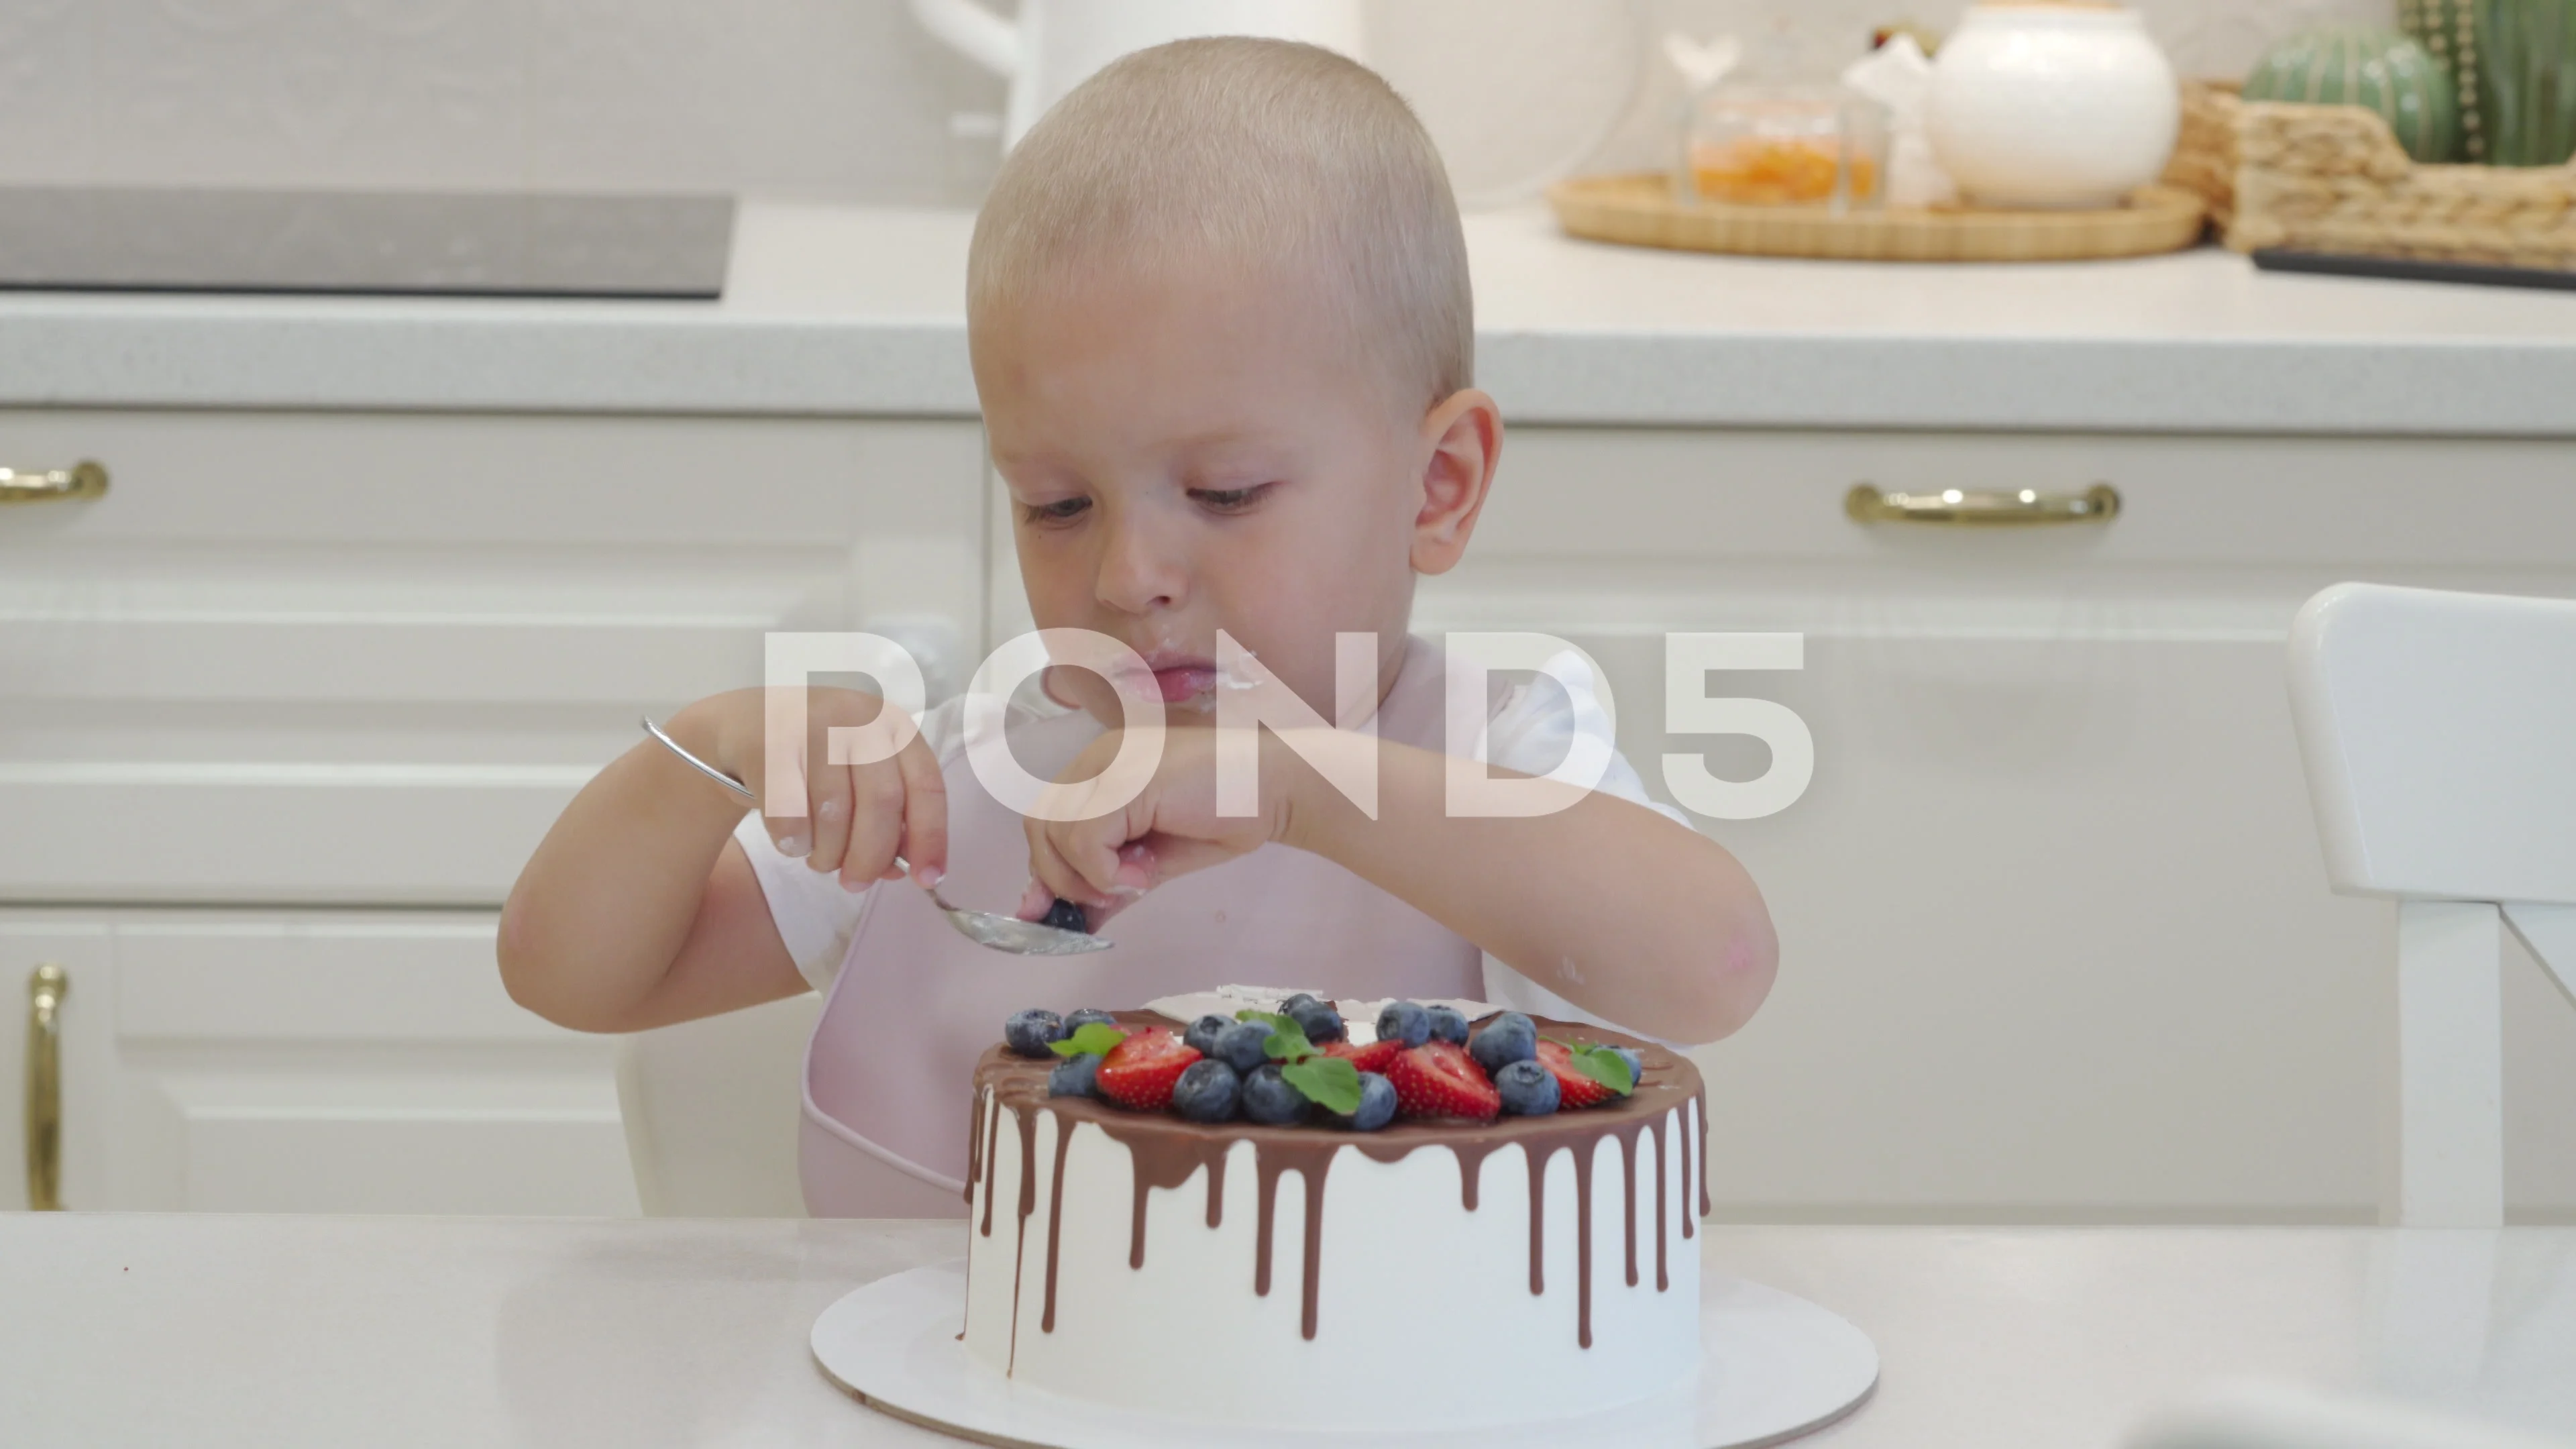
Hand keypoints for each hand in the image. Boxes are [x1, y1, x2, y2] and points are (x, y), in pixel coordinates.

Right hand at [670, 686, 946, 891]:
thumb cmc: (813, 760)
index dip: (931, 837)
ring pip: (834, 812)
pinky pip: (789, 815)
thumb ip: (887, 820)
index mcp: (893, 725)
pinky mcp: (768, 741)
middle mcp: (858, 716)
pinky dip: (793, 843)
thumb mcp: (858, 778)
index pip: (926, 785)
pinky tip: (791, 841)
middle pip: (882, 802)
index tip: (928, 880)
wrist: (740, 725)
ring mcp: (812, 723)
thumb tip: (900, 870)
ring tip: (819, 859)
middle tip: (855, 884)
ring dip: (828, 854)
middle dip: (871, 856)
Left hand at [1019, 726, 1303, 921]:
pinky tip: (1144, 874)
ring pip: (1054, 833)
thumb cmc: (1224, 817)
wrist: (1275, 787)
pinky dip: (1105, 871)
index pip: (1045, 823)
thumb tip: (1075, 926)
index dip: (1046, 869)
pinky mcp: (1126, 780)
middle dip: (1060, 876)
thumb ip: (1110, 885)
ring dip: (1086, 876)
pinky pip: (1085, 839)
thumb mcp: (1153, 862)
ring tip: (1133, 881)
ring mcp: (1109, 765)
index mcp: (1098, 774)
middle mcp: (1095, 762)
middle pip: (1038, 828)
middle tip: (1106, 897)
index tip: (1053, 911)